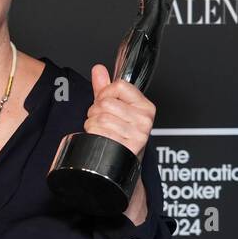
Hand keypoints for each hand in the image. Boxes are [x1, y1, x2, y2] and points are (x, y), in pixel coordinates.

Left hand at [86, 63, 152, 227]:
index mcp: (145, 107)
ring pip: (100, 117)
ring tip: (101, 132)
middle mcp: (145, 120)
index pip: (119, 86)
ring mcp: (138, 134)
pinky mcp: (128, 147)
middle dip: (95, 112)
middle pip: (105, 102)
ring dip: (92, 125)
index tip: (105, 103)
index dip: (104, 93)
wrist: (122, 168)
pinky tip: (100, 140)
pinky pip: (100, 132)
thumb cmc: (120, 138)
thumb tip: (99, 69)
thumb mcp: (115, 111)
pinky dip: (93, 135)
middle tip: (102, 123)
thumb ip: (105, 89)